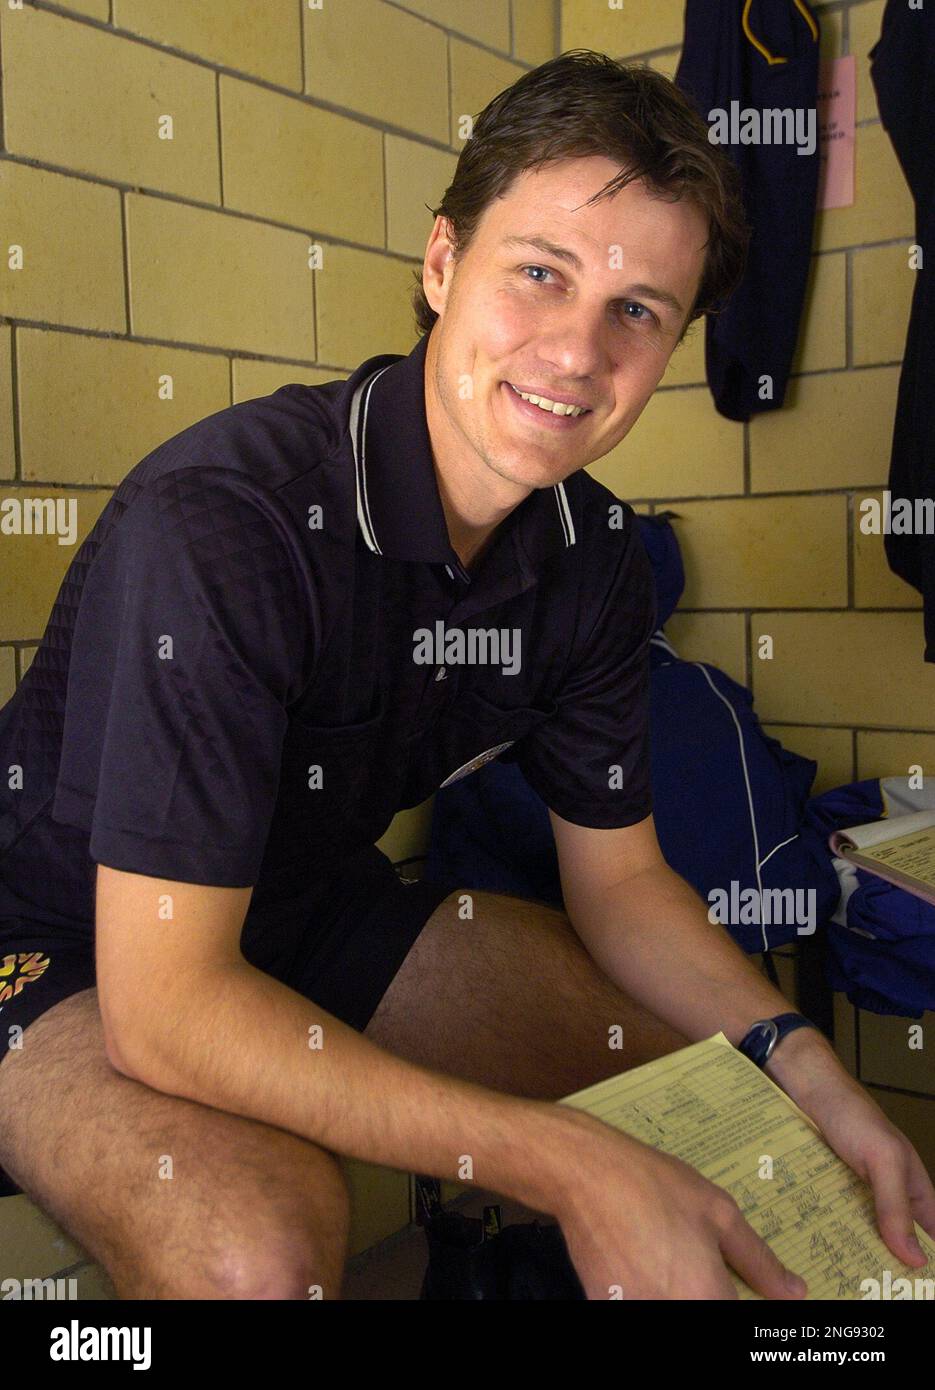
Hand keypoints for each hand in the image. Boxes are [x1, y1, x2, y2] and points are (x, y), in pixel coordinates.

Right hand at [548, 1109, 808, 1299]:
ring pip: (673, 1314)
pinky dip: (648, 1293)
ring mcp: (638, 1314)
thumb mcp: (719, 1212)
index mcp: (709, 1297)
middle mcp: (674, 1314)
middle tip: (696, 1267)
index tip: (735, 1289)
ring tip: (667, 1258)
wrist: (587, 1174)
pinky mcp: (608, 1309)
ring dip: (679, 1294)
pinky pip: (642, 1307)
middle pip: (706, 1315)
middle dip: (708, 1296)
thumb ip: (760, 1261)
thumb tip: (796, 1294)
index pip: (741, 1325)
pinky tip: (643, 1262)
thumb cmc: (658, 1185)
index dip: (743, 1304)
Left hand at [784, 1069, 934, 1269]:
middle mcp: (885, 1196)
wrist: (805, 1086)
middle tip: (868, 1290)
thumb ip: (897, 1205)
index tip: (912, 1289)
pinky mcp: (825, 1189)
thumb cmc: (851, 1113)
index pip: (929, 1239)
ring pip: (858, 1234)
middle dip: (883, 1265)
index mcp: (913, 1191)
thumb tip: (915, 1258)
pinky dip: (825, 1232)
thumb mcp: (884, 1159)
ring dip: (850, 1251)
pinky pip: (829, 1219)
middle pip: (892, 1243)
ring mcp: (854, 1193)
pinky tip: (812, 1249)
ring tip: (838, 1278)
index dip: (926, 1263)